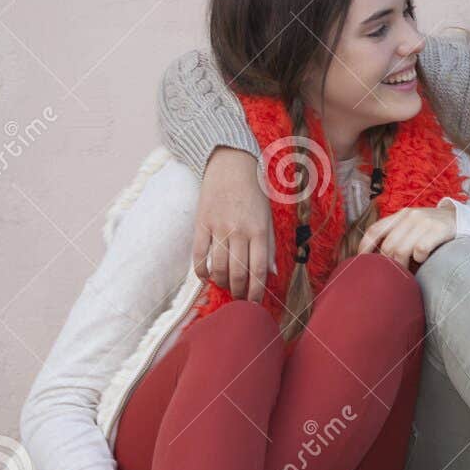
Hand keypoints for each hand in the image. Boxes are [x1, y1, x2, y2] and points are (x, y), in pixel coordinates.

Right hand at [194, 147, 272, 300]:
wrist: (230, 165)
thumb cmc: (254, 194)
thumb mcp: (268, 218)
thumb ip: (269, 246)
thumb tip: (270, 274)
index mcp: (258, 231)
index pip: (258, 271)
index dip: (256, 292)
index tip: (255, 304)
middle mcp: (238, 231)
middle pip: (237, 273)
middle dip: (239, 293)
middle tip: (240, 300)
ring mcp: (217, 228)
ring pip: (217, 268)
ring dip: (222, 284)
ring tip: (227, 288)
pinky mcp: (201, 224)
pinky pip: (198, 256)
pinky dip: (202, 271)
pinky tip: (208, 277)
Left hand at [358, 205, 456, 269]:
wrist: (463, 219)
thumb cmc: (434, 229)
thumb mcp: (414, 225)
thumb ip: (398, 234)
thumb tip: (378, 258)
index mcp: (401, 214)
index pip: (376, 229)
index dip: (365, 246)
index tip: (361, 261)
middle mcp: (411, 216)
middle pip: (389, 245)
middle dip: (388, 264)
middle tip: (392, 275)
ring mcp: (425, 222)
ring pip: (402, 249)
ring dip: (403, 265)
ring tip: (407, 273)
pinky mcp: (439, 230)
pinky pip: (420, 250)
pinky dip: (420, 259)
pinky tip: (425, 260)